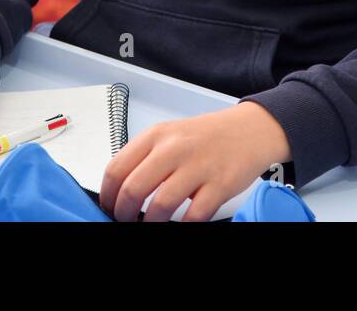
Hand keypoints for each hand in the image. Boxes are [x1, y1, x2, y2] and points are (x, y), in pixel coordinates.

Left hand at [100, 102, 291, 221]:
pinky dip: (182, 225)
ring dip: (150, 223)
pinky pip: (194, 215)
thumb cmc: (206, 137)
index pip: (116, 168)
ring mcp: (198, 166)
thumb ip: (145, 158)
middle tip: (124, 220)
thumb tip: (119, 190)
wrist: (249, 130)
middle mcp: (174, 149)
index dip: (107, 195)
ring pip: (160, 205)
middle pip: (133, 188)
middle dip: (123, 213)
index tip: (108, 207)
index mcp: (156, 136)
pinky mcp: (220, 184)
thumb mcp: (170, 136)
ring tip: (150, 225)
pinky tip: (180, 224)